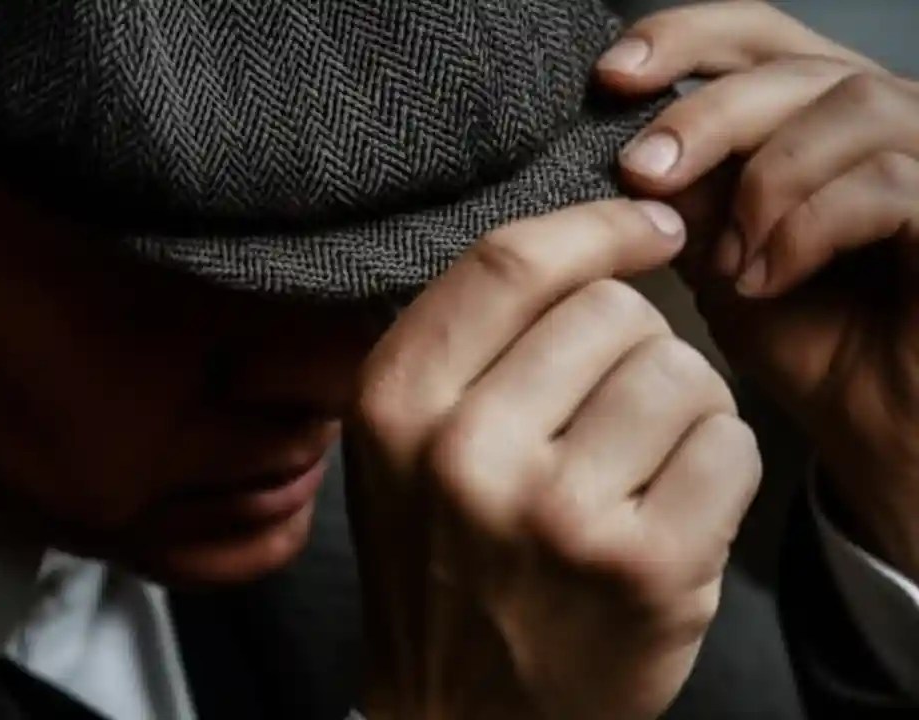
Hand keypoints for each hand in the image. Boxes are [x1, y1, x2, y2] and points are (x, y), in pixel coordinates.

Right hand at [348, 200, 759, 718]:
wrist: (458, 713)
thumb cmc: (439, 560)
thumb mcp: (401, 440)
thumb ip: (467, 337)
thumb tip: (600, 233)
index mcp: (394, 402)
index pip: (514, 261)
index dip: (600, 226)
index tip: (649, 226)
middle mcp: (465, 451)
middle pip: (613, 310)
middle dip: (633, 343)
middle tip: (609, 408)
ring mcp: (558, 513)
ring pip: (682, 370)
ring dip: (680, 405)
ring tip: (639, 461)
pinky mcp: (645, 567)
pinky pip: (731, 443)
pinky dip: (717, 465)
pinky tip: (673, 505)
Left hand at [598, 1, 918, 578]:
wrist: (879, 437)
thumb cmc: (809, 350)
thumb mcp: (726, 263)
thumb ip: (692, 198)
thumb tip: (634, 148)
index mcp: (824, 121)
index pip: (762, 36)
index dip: (686, 38)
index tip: (609, 76)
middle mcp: (891, 122)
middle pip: (799, 64)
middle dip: (706, 114)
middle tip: (641, 173)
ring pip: (852, 106)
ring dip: (764, 184)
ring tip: (724, 263)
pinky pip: (887, 180)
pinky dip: (808, 227)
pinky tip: (763, 282)